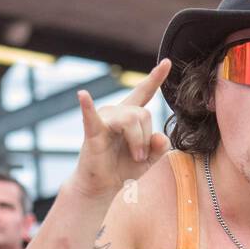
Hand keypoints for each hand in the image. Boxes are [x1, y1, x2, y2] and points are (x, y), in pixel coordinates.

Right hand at [72, 58, 172, 199]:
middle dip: (147, 137)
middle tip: (142, 156)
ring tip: (136, 157)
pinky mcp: (93, 132)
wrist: (103, 186)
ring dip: (138, 141)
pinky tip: (83, 95)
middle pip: (143, 113)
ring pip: (131, 118)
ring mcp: (104, 119)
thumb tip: (162, 136)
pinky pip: (91, 116)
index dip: (155, 78)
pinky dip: (87, 106)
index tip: (167, 62)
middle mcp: (116, 112)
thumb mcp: (149, 159)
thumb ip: (160, 147)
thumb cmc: (123, 169)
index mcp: (130, 115)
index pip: (144, 92)